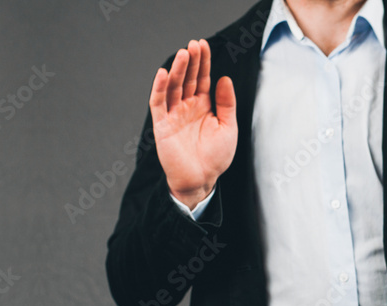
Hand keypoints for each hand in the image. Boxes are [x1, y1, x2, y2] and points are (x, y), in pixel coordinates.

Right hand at [149, 39, 237, 208]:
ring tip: (183, 54)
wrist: (201, 180)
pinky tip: (163, 73)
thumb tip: (224, 78)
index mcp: (202, 106)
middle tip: (194, 44)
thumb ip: (226, 103)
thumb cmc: (216, 158)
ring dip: (177, 70)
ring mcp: (173, 115)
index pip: (201, 79)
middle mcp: (186, 107)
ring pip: (173, 87)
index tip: (203, 45)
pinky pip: (158, 103)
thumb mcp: (228, 127)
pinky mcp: (162, 125)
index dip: (203, 62)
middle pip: (186, 79)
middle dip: (191, 61)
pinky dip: (159, 88)